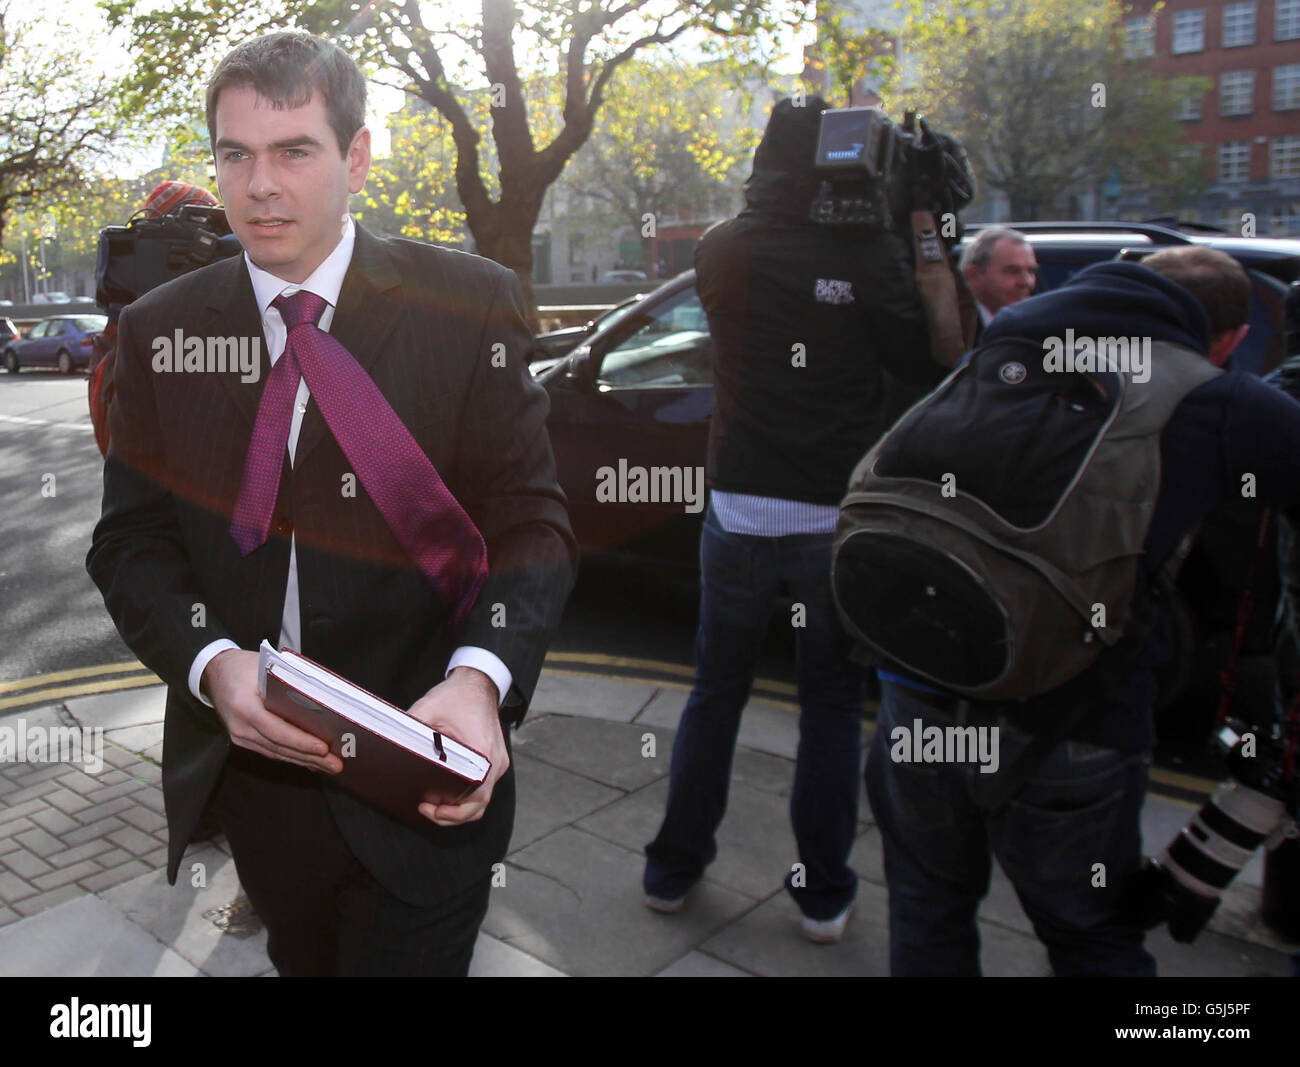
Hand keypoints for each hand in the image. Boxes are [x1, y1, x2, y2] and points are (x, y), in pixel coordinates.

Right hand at [202, 649, 342, 773]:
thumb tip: (322, 700)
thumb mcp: (266, 667)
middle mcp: (241, 726)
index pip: (276, 730)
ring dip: (304, 761)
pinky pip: (270, 750)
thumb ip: (291, 683)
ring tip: (329, 766)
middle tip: (336, 765)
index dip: (300, 741)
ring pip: (276, 753)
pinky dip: (292, 756)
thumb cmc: (243, 666)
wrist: (214, 672)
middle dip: (310, 757)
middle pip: (279, 746)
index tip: (323, 748)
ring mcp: (240, 736)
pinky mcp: (243, 739)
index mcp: (244, 706)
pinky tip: (310, 762)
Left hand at [406, 666, 507, 826]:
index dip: (453, 811)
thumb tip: (389, 748)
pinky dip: (466, 796)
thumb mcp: (428, 710)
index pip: (474, 796)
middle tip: (427, 810)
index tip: (430, 808)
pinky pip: (482, 787)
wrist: (480, 682)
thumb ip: (410, 731)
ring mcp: (496, 762)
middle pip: (478, 805)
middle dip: (452, 815)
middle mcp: (494, 762)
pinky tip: (447, 794)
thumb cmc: (458, 695)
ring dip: (459, 809)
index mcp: (482, 752)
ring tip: (435, 806)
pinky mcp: (494, 761)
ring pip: (481, 799)